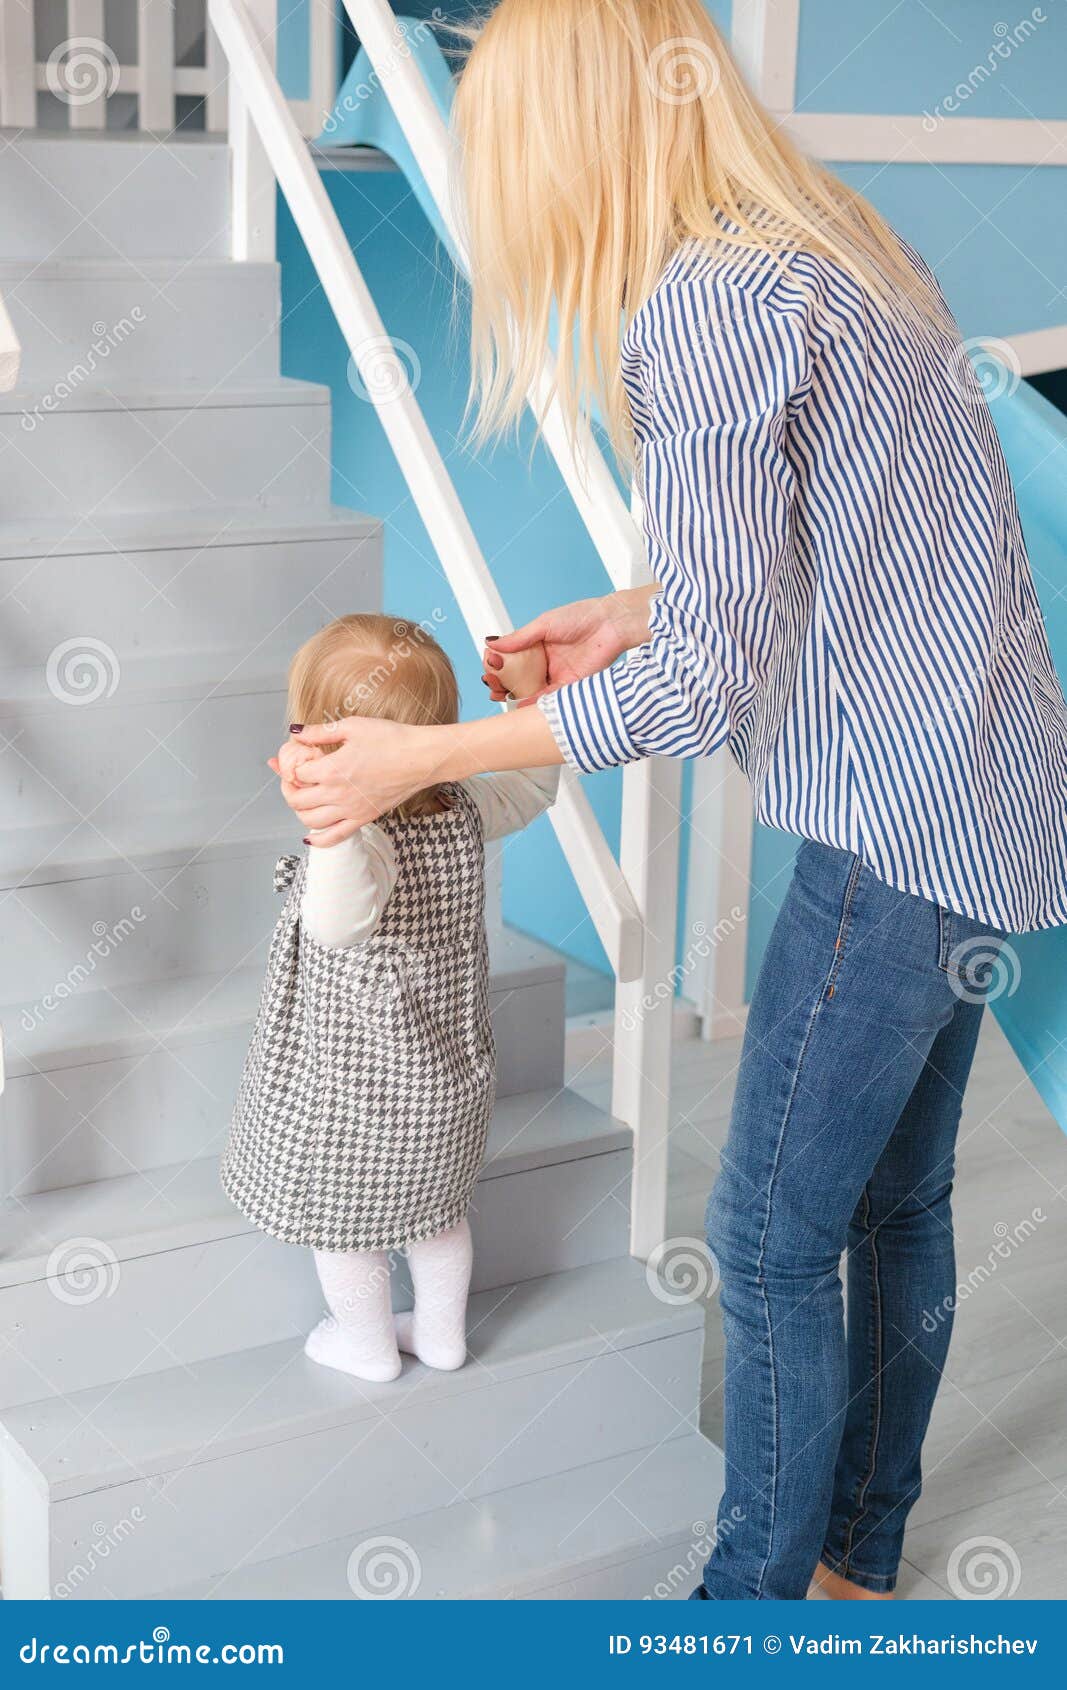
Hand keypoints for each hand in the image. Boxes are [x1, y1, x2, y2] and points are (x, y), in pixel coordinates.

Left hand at [274, 718, 435, 845]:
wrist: (421, 758)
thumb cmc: (392, 739)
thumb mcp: (352, 726)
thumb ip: (320, 731)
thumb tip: (295, 732)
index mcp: (332, 769)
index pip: (296, 773)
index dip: (289, 765)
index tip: (295, 758)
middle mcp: (338, 794)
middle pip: (297, 800)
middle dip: (289, 788)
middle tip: (292, 778)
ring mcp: (350, 810)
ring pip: (310, 821)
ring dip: (299, 811)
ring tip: (302, 798)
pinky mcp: (363, 818)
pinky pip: (334, 837)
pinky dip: (318, 840)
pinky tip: (310, 836)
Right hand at [481, 589, 653, 705]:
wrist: (610, 623)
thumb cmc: (581, 616)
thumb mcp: (543, 625)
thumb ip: (519, 638)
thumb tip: (491, 643)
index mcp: (536, 646)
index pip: (511, 660)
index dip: (497, 665)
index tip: (489, 667)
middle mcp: (545, 663)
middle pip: (517, 678)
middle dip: (501, 683)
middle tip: (491, 684)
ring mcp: (556, 675)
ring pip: (530, 690)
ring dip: (513, 695)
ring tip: (498, 694)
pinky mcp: (570, 686)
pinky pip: (549, 698)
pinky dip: (534, 703)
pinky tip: (520, 703)